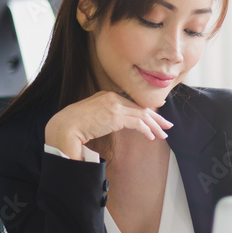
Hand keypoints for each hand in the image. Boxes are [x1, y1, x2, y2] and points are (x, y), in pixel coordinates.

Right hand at [44, 91, 172, 159]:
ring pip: (142, 115)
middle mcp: (112, 97)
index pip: (131, 102)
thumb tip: (113, 124)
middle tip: (167, 124)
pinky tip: (151, 137)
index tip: (156, 115)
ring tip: (163, 134)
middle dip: (156, 117)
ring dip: (154, 126)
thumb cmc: (74, 125)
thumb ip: (105, 116)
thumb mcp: (92, 116)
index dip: (146, 110)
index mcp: (106, 95)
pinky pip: (137, 122)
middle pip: (140, 107)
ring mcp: (114, 105)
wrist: (64, 127)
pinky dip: (146, 130)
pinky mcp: (116, 116)